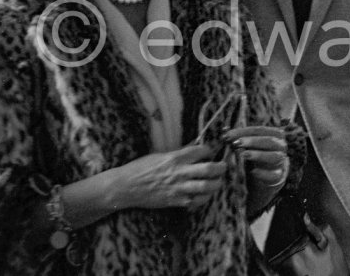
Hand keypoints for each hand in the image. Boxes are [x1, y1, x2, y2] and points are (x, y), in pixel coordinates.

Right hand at [110, 144, 226, 210]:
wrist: (126, 187)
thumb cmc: (140, 168)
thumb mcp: (159, 155)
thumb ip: (177, 154)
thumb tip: (193, 148)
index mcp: (175, 157)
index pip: (201, 151)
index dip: (210, 150)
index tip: (211, 152)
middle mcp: (179, 172)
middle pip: (209, 169)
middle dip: (221, 168)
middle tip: (223, 167)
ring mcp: (178, 188)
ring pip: (206, 187)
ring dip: (216, 184)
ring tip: (218, 182)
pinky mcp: (175, 201)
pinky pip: (196, 201)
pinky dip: (203, 199)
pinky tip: (204, 195)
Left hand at [224, 126, 289, 212]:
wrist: (263, 178)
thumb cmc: (255, 157)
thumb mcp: (247, 146)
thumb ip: (237, 138)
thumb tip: (223, 129)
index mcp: (274, 135)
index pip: (260, 130)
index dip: (244, 131)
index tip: (228, 135)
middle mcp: (280, 147)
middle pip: (270, 141)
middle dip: (253, 141)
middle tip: (236, 143)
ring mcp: (281, 162)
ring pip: (274, 156)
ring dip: (259, 155)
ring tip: (244, 155)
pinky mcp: (278, 177)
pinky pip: (273, 175)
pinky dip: (263, 173)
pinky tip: (252, 172)